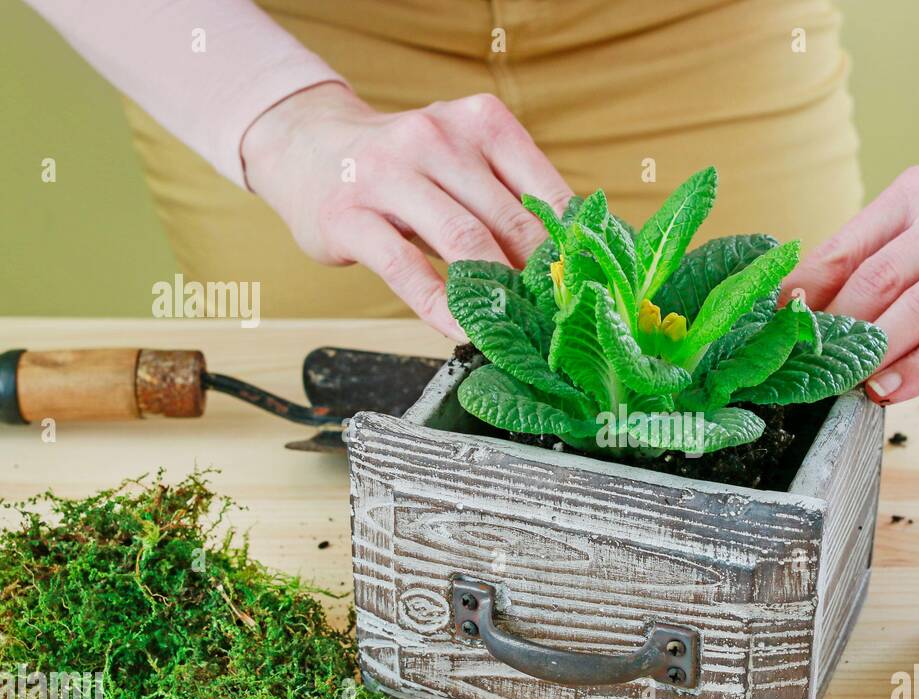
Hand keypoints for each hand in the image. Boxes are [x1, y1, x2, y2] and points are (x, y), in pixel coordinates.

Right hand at [241, 83, 572, 339]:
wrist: (306, 144)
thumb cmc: (403, 164)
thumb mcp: (463, 158)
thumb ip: (512, 195)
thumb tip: (575, 256)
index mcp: (480, 123)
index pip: (545, 190)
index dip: (571, 247)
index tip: (588, 287)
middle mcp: (437, 138)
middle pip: (510, 220)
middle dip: (540, 278)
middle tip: (559, 321)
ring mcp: (388, 174)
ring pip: (463, 242)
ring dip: (497, 294)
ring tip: (518, 331)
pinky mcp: (349, 217)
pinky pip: (407, 270)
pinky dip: (440, 307)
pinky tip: (462, 331)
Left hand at [782, 166, 918, 402]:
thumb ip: (873, 286)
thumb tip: (796, 323)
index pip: (847, 246)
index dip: (804, 294)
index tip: (771, 331)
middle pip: (879, 277)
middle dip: (837, 330)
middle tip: (807, 371)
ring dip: (875, 354)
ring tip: (847, 385)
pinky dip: (918, 370)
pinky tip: (891, 392)